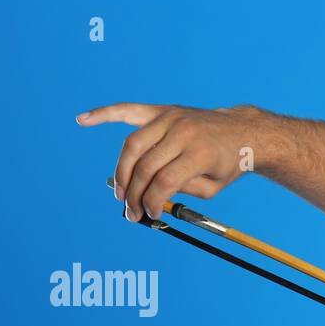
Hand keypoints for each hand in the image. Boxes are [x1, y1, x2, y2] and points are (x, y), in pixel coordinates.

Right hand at [77, 102, 263, 220]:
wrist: (242, 132)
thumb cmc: (226, 164)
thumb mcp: (213, 187)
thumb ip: (183, 192)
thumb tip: (149, 198)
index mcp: (200, 153)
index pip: (164, 181)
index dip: (152, 201)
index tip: (150, 215)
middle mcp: (183, 132)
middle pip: (146, 165)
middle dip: (134, 192)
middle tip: (130, 211)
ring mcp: (170, 118)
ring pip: (133, 144)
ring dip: (121, 171)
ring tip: (121, 193)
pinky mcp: (162, 111)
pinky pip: (127, 110)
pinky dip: (103, 114)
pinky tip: (82, 120)